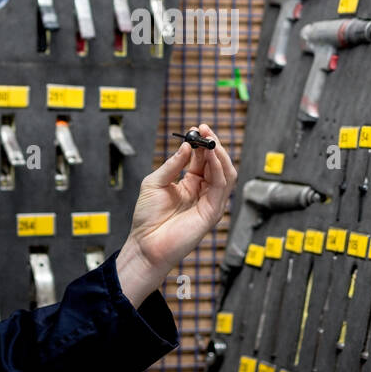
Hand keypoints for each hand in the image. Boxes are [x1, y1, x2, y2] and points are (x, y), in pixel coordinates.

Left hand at [116, 124, 237, 306]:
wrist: (145, 244)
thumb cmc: (147, 218)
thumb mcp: (155, 182)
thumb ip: (173, 164)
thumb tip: (187, 145)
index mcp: (190, 184)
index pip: (203, 159)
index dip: (202, 143)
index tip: (197, 127)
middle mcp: (202, 191)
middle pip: (217, 164)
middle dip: (213, 144)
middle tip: (205, 129)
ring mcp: (209, 202)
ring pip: (225, 173)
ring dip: (220, 154)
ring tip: (210, 140)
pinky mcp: (212, 212)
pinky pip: (221, 187)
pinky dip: (219, 169)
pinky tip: (212, 157)